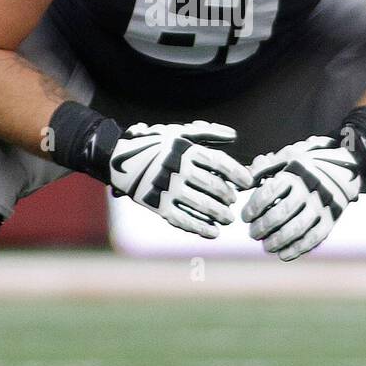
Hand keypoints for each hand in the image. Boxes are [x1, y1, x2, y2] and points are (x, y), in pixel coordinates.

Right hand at [109, 121, 252, 238]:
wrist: (118, 161)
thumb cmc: (155, 145)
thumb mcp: (179, 133)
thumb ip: (207, 133)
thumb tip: (234, 136)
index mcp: (185, 150)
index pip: (218, 162)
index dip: (237, 173)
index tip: (247, 182)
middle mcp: (178, 169)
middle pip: (213, 185)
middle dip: (228, 196)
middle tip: (233, 202)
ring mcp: (168, 188)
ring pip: (201, 205)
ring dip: (219, 214)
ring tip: (228, 219)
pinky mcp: (158, 205)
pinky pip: (183, 219)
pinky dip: (200, 227)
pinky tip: (212, 232)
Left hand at [242, 137, 360, 260]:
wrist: (344, 168)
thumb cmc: (307, 165)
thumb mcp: (287, 157)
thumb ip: (264, 167)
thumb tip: (244, 180)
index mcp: (294, 174)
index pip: (268, 193)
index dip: (253, 207)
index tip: (245, 217)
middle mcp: (308, 190)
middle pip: (280, 213)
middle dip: (262, 227)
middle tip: (253, 234)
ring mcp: (321, 206)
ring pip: (296, 228)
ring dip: (278, 241)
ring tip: (266, 246)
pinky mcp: (331, 220)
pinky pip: (313, 238)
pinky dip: (297, 249)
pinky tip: (283, 255)